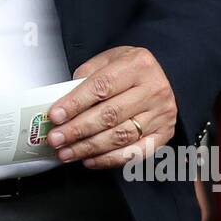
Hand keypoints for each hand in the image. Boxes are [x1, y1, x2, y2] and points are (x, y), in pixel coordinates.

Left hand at [47, 46, 176, 169]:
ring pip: (120, 136)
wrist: (160, 77)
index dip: (75, 104)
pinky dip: (109, 159)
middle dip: (77, 130)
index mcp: (137, 65)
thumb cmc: (129, 69)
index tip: (55, 116)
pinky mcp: (164, 134)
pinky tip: (89, 160)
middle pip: (110, 114)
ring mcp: (161, 113)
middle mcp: (153, 89)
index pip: (101, 86)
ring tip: (66, 152)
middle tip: (56, 139)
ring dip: (89, 148)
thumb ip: (86, 77)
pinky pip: (134, 152)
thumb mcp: (108, 60)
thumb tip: (63, 105)